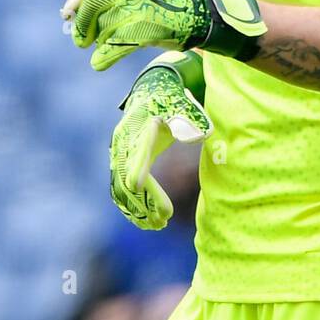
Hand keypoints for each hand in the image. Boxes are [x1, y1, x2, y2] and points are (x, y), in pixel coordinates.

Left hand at [44, 0, 267, 69]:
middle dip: (80, 25)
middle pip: (89, 7)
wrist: (193, 14)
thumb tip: (66, 13)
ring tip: (105, 42)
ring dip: (97, 40)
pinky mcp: (142, 30)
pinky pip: (110, 49)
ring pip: (99, 30)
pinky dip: (102, 59)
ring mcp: (136, 7)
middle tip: (81, 38)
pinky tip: (100, 61)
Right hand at [110, 66, 210, 229]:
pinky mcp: (119, 163)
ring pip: (120, 187)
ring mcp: (118, 153)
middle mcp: (124, 140)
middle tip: (163, 220)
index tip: (137, 184)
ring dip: (136, 209)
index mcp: (141, 125)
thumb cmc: (173, 101)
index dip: (136, 166)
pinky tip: (145, 222)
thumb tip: (201, 135)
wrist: (152, 93)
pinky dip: (130, 207)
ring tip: (158, 226)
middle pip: (126, 174)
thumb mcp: (184, 106)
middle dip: (143, 199)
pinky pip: (119, 190)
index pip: (137, 148)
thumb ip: (192, 119)